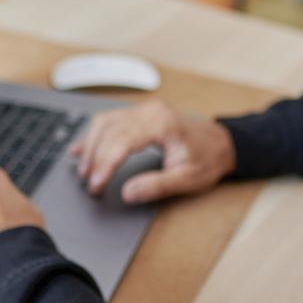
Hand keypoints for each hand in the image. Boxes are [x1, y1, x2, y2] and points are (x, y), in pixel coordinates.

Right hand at [71, 100, 234, 203]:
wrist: (221, 143)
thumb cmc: (207, 159)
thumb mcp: (187, 179)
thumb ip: (157, 186)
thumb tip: (128, 193)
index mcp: (162, 124)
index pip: (123, 141)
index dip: (105, 164)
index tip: (96, 184)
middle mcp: (151, 111)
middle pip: (110, 130)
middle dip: (95, 158)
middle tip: (90, 184)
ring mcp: (144, 110)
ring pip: (105, 122)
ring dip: (91, 146)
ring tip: (83, 171)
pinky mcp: (140, 114)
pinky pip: (110, 120)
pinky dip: (94, 135)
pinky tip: (81, 149)